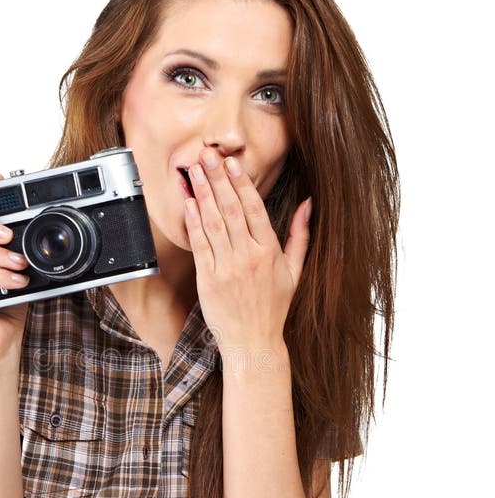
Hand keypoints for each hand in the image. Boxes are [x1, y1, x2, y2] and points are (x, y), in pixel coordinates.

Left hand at [184, 148, 310, 354]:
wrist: (254, 343)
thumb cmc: (273, 309)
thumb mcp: (295, 272)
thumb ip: (300, 236)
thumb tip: (308, 205)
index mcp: (270, 251)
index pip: (254, 208)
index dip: (241, 183)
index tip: (232, 163)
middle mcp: (249, 256)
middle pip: (231, 209)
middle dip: (218, 178)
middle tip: (207, 154)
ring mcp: (228, 267)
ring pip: (214, 222)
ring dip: (203, 193)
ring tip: (195, 170)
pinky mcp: (209, 279)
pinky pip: (200, 245)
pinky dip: (193, 222)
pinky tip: (188, 203)